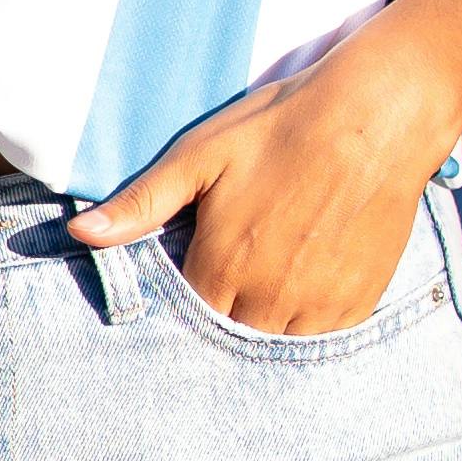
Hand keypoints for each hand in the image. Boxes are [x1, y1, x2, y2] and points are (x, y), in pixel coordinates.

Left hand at [79, 26, 444, 338]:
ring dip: (264, 325)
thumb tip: (82, 233)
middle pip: (229, 337)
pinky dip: (307, 324)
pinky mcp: (358, 302)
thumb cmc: (283, 127)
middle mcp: (268, 299)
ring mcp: (317, 306)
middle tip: (231, 277)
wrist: (378, 115)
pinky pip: (321, 340)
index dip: (183, 304)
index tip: (192, 279)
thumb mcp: (201, 155)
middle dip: (223, 317)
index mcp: (222, 266)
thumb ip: (142, 203)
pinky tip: (303, 288)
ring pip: (275, 345)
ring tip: (265, 286)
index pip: (185, 318)